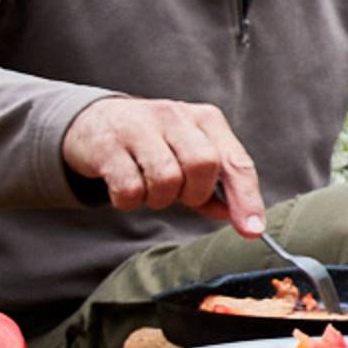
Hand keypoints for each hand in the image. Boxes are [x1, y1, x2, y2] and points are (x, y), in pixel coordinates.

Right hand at [64, 95, 264, 231]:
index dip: (247, 198)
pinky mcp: (107, 145)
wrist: (95, 122)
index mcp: (205, 120)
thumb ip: (214, 186)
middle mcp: (175, 116)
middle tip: (178, 194)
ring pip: (166, 178)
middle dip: (194, 193)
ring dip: (159, 198)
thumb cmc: (153, 144)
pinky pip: (130, 188)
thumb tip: (237, 217)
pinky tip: (125, 189)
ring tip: (149, 189)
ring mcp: (139, 126)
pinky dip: (130, 201)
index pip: (235, 162)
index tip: (252, 230)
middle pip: (203, 165)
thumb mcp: (188, 156)